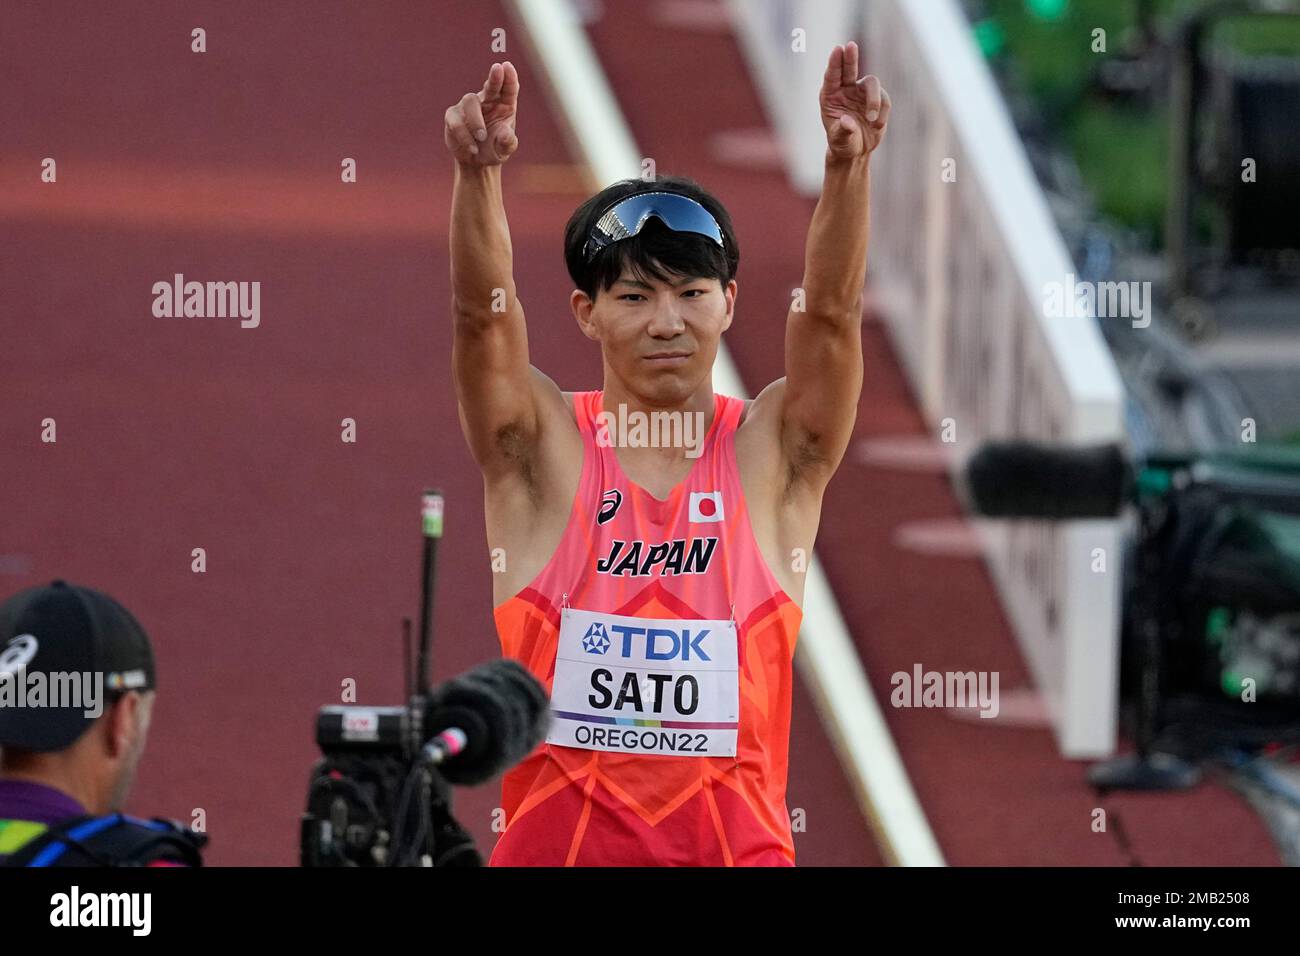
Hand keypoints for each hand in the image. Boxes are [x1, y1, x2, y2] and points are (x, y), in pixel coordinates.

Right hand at [445, 61, 519, 166]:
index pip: (508, 88)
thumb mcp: (504, 149)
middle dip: (494, 77)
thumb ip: (507, 142)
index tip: (507, 66)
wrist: (476, 162)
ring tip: (481, 138)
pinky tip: (472, 148)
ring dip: (476, 121)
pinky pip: (456, 122)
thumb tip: (505, 134)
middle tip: (497, 69)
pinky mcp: (453, 116)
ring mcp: (468, 107)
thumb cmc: (494, 149)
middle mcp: (487, 101)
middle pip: (490, 86)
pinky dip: (464, 136)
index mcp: (504, 105)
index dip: (509, 77)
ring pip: (470, 102)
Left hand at [820, 42, 888, 160]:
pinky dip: (882, 112)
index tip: (838, 49)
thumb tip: (847, 121)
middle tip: (851, 45)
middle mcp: (845, 90)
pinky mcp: (877, 98)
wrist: (857, 150)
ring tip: (872, 120)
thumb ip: (843, 131)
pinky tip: (877, 126)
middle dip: (850, 58)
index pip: (832, 76)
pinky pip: (884, 99)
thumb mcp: (840, 141)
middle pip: (849, 68)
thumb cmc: (843, 144)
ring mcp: (862, 92)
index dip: (835, 62)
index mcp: (830, 96)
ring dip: (874, 100)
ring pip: (871, 84)